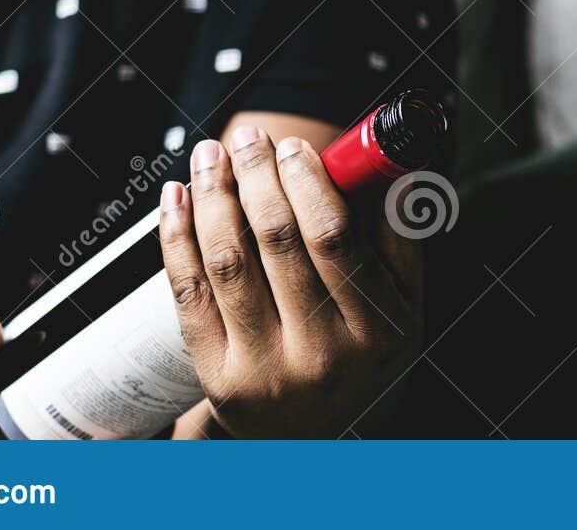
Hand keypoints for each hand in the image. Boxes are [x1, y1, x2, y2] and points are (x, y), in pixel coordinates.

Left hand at [158, 129, 419, 438]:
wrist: (303, 436)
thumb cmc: (355, 352)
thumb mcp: (401, 305)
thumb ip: (400, 236)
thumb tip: (393, 168)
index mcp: (375, 329)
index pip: (335, 239)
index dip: (308, 183)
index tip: (292, 147)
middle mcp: (321, 353)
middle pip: (277, 243)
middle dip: (256, 177)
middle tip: (247, 140)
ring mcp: (265, 368)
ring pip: (227, 262)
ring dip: (212, 197)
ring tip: (208, 156)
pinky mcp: (217, 375)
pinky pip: (188, 293)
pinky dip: (176, 238)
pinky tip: (177, 198)